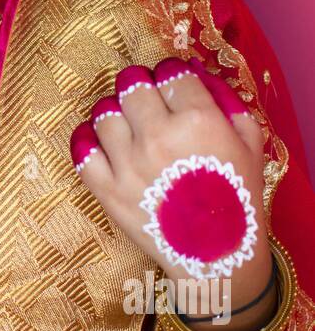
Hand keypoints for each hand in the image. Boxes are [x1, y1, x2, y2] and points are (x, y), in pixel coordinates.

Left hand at [70, 58, 271, 305]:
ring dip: (115, 112)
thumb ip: (227, 103)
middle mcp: (158, 137)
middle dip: (140, 86)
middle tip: (147, 101)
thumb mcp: (250, 144)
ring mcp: (128, 164)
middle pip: (131, 85)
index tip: (173, 86)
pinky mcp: (107, 190)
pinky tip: (100, 142)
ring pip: (104, 113)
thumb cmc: (238, 198)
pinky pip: (81, 150)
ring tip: (127, 126)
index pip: (170, 73)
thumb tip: (196, 77)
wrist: (218, 257)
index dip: (171, 76)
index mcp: (198, 121)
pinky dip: (87, 140)